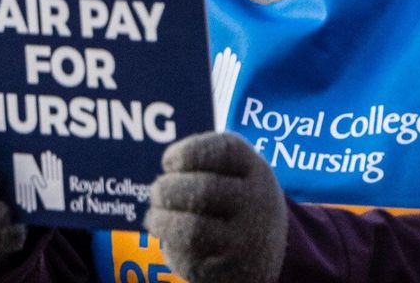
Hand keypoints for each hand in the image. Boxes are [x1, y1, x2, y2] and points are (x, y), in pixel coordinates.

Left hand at [145, 133, 286, 282]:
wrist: (264, 252)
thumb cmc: (233, 200)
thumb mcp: (233, 173)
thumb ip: (201, 163)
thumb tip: (168, 167)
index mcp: (256, 170)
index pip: (224, 151)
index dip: (187, 152)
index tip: (169, 162)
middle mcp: (257, 203)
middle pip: (202, 190)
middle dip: (167, 189)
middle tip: (158, 191)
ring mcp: (246, 239)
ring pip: (193, 229)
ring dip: (162, 219)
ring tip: (155, 216)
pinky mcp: (231, 268)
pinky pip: (190, 256)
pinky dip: (170, 243)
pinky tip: (166, 234)